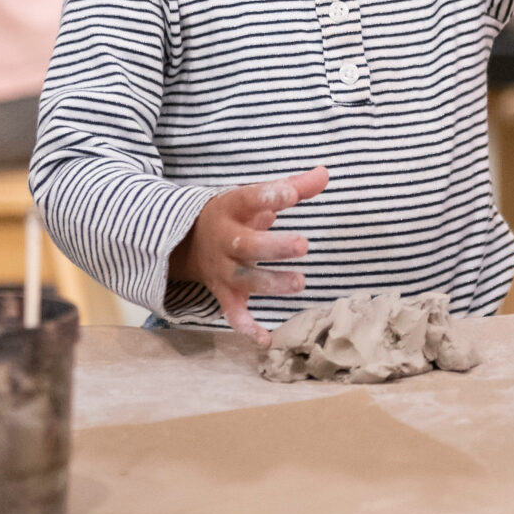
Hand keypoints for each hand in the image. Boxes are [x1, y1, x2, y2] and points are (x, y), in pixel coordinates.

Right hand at [168, 166, 327, 342]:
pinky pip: (233, 313)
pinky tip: (265, 340)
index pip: (251, 199)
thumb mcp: (255, 196)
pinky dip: (247, 327)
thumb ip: (293, 186)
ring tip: (300, 283)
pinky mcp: (224, 294)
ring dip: (271, 283)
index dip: (271, 196)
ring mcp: (224, 270)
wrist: (187, 241)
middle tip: (303, 245)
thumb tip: (325, 173)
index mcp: (232, 209)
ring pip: (245, 279)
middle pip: (247, 245)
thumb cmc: (235, 214)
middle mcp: (226, 241)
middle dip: (274, 246)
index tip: (292, 193)